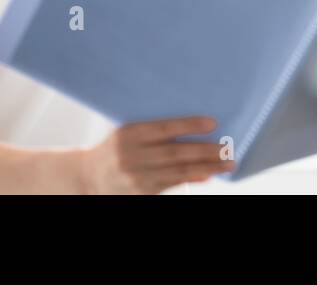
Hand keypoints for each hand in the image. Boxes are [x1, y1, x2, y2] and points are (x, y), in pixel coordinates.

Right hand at [79, 116, 233, 193]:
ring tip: (227, 164)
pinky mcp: (141, 193)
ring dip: (206, 167)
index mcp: (129, 133)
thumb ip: (156, 129)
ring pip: (177, 172)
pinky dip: (192, 179)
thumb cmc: (116, 147)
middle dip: (205, 151)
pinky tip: (208, 175)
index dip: (189, 125)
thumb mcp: (129, 131)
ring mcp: (136, 178)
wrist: (87, 178)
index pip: (164, 128)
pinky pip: (171, 185)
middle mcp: (131, 156)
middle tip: (228, 148)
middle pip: (175, 153)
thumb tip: (196, 128)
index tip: (213, 123)